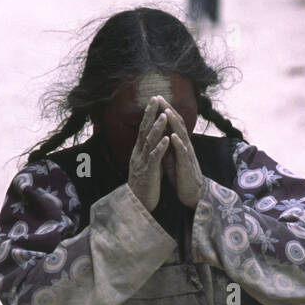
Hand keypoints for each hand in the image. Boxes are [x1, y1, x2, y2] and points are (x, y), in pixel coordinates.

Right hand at [127, 96, 170, 212]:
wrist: (137, 204)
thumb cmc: (143, 184)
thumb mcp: (144, 164)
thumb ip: (148, 151)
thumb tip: (151, 138)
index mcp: (138, 151)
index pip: (143, 129)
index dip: (148, 114)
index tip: (154, 100)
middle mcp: (138, 154)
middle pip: (144, 130)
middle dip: (150, 114)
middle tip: (155, 99)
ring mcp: (142, 162)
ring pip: (149, 142)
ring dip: (157, 128)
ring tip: (164, 115)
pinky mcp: (148, 172)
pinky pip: (155, 158)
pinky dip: (161, 148)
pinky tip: (167, 139)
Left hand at [162, 107, 203, 207]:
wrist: (190, 193)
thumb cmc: (180, 174)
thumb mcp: (171, 155)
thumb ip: (167, 143)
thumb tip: (159, 130)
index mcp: (179, 142)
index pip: (173, 122)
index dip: (166, 109)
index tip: (157, 98)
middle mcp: (184, 144)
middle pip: (178, 123)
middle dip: (169, 110)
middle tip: (160, 98)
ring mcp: (187, 154)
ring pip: (181, 135)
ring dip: (174, 123)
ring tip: (167, 112)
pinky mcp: (186, 166)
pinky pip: (183, 153)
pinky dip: (178, 144)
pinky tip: (173, 136)